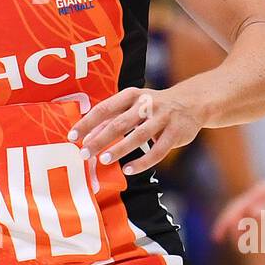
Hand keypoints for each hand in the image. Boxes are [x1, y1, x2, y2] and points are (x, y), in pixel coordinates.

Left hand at [68, 86, 202, 175]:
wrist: (192, 103)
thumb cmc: (153, 107)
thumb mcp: (133, 106)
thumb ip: (111, 119)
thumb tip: (86, 137)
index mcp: (132, 95)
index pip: (104, 108)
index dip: (87, 123)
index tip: (71, 136)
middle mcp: (147, 104)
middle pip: (119, 123)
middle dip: (99, 139)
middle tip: (84, 153)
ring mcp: (162, 118)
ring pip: (138, 136)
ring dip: (119, 149)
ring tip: (103, 160)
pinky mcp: (175, 133)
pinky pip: (157, 151)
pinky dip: (142, 162)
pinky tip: (128, 170)